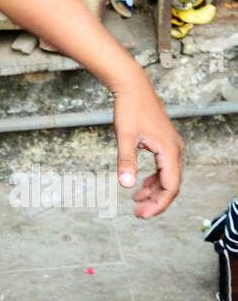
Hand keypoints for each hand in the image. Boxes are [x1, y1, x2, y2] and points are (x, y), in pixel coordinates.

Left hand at [112, 76, 182, 217]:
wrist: (133, 86)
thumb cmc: (130, 108)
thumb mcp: (125, 136)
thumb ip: (126, 161)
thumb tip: (126, 185)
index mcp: (170, 151)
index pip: (171, 187)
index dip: (158, 204)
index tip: (142, 214)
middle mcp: (175, 150)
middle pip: (171, 185)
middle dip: (156, 201)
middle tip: (138, 213)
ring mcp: (171, 146)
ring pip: (168, 177)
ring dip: (154, 191)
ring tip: (137, 203)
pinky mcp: (164, 143)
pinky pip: (163, 168)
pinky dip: (153, 179)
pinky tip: (140, 186)